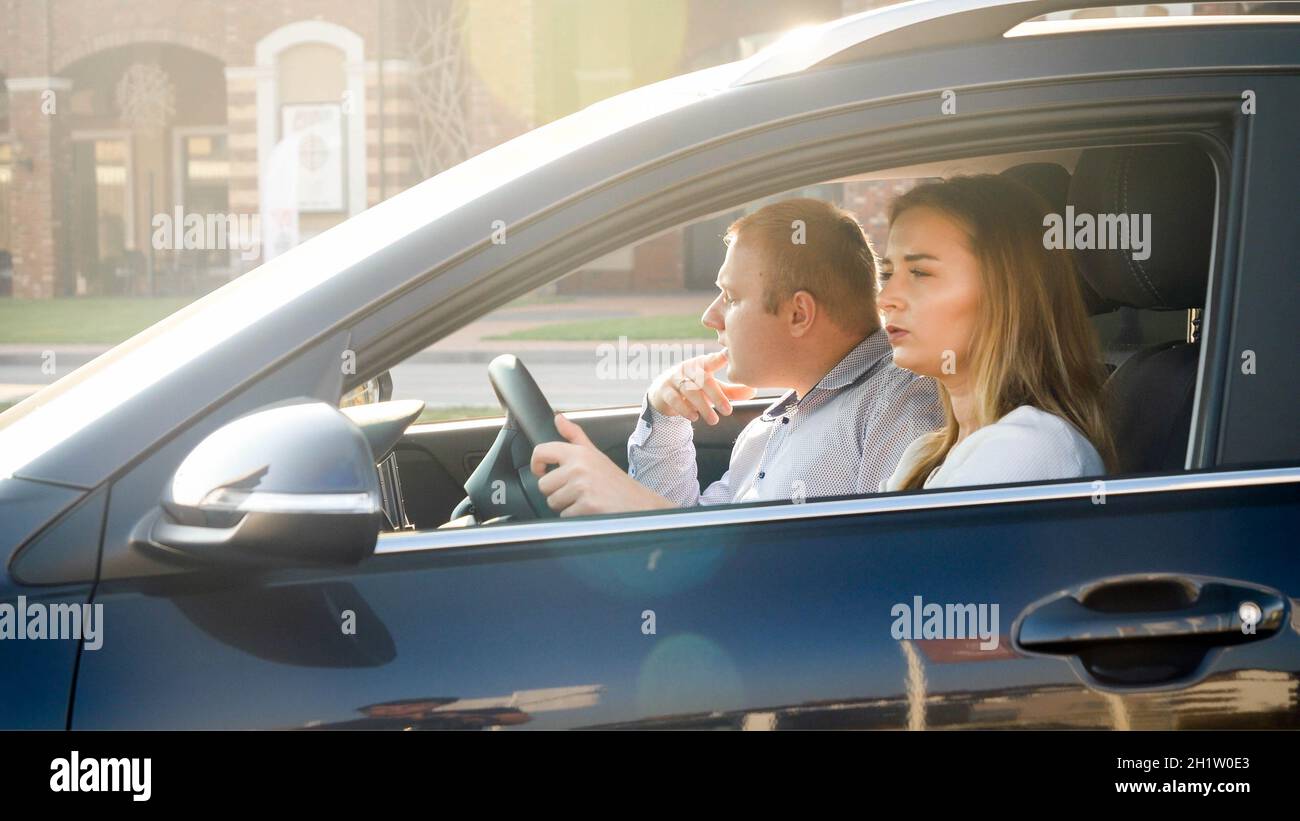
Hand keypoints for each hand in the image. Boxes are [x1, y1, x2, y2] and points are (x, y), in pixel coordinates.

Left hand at [530, 413, 675, 516]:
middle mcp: (579, 467)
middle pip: (544, 484)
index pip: (542, 452)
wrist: (638, 504)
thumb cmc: (616, 482)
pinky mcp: (586, 505)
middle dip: (557, 492)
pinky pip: (565, 515)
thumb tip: (558, 419)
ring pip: (553, 501)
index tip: (542, 471)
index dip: (536, 464)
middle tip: (577, 491)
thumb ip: (574, 436)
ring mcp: (582, 487)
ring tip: (585, 500)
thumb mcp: (595, 454)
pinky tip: (590, 509)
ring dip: (566, 505)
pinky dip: (575, 516)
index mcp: (579, 453)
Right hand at [648, 350, 756, 424]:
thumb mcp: (714, 389)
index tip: (729, 355)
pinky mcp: (664, 390)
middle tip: (728, 411)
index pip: (713, 360)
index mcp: (702, 364)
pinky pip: (674, 399)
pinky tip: (694, 417)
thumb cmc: (695, 388)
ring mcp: (674, 378)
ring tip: (714, 421)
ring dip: (703, 407)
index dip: (720, 357)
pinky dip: (684, 409)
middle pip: (703, 379)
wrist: (664, 393)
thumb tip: (753, 391)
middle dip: (717, 396)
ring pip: (689, 391)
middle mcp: (688, 368)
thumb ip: (732, 392)